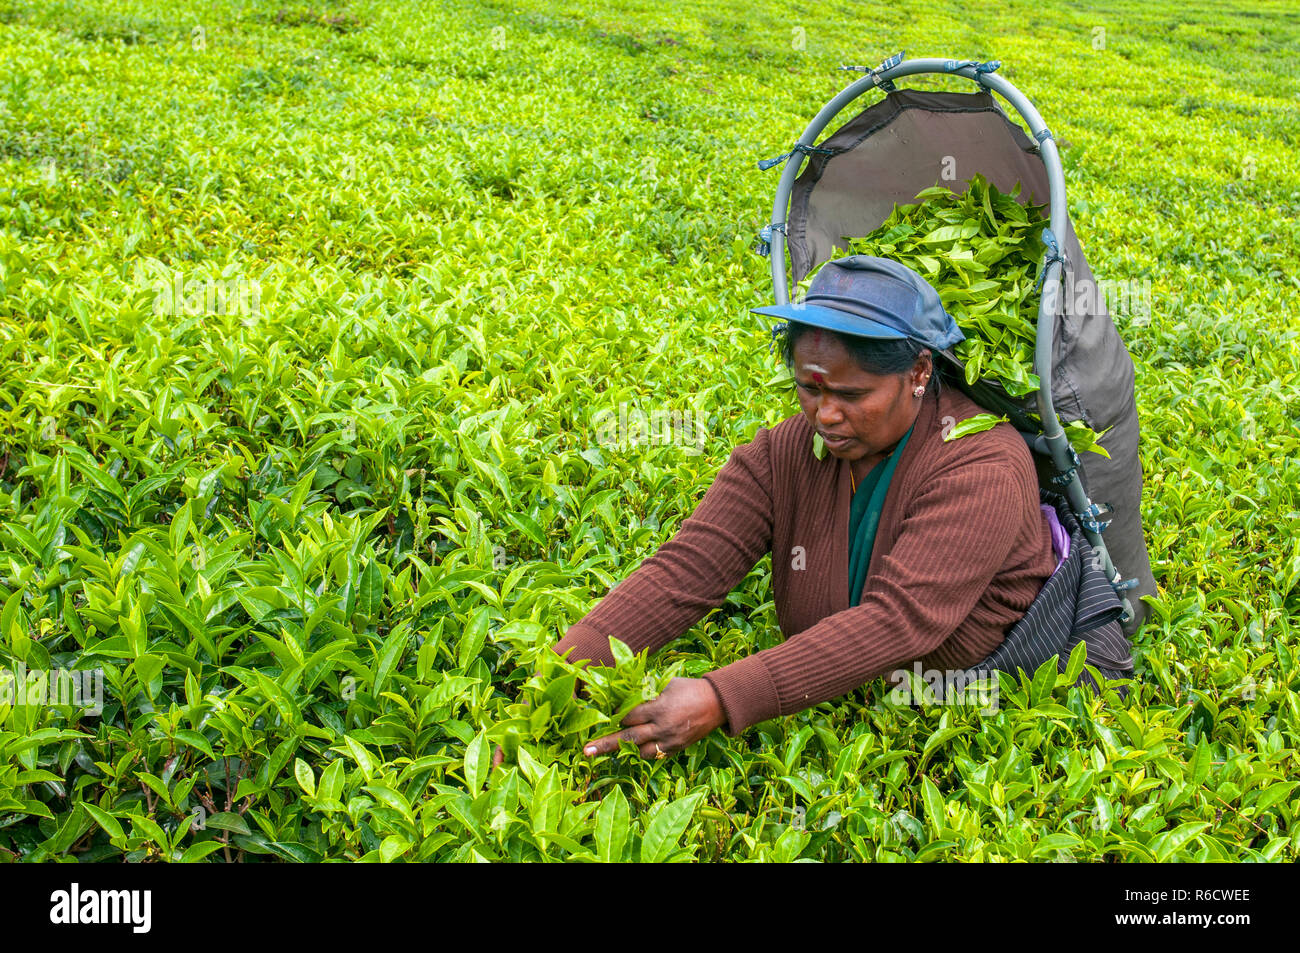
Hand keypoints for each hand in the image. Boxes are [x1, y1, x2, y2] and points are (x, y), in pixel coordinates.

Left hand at [582, 677, 727, 760]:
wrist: (717, 703)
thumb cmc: (690, 688)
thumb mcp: (667, 684)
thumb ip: (647, 691)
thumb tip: (625, 692)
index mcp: (658, 708)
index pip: (628, 717)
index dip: (615, 717)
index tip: (604, 716)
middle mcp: (662, 727)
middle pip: (628, 738)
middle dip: (605, 744)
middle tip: (586, 750)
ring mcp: (670, 741)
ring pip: (641, 752)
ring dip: (625, 750)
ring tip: (606, 751)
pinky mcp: (677, 749)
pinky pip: (655, 755)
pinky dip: (644, 753)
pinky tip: (634, 751)